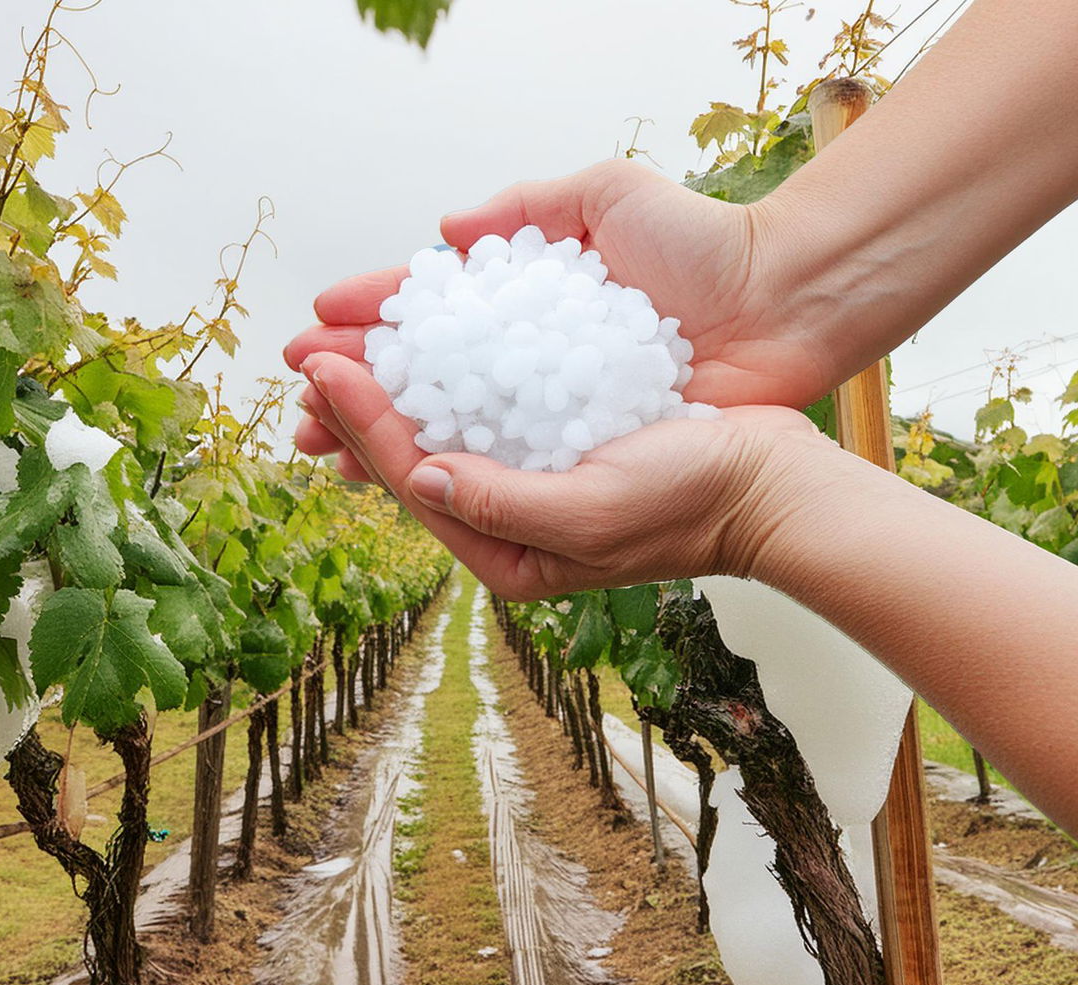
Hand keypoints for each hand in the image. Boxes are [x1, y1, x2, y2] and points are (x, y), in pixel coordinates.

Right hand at [284, 159, 840, 458]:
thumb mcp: (608, 197)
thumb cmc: (701, 247)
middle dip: (356, 388)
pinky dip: (450, 469)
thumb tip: (445, 234)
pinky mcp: (585, 453)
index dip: (370, 319)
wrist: (782, 306)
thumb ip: (528, 205)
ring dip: (385, 434)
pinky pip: (504, 465)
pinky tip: (402, 472)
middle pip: (426, 376)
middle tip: (301, 399)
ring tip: (328, 440)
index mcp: (528, 299)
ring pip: (451, 426)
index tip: (316, 330)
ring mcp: (555, 411)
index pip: (430, 312)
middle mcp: (532, 360)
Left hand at [297, 350, 835, 600]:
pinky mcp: (559, 444)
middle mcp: (510, 522)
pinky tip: (426, 339)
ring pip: (441, 428)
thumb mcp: (592, 510)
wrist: (772, 484)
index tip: (320, 363)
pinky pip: (485, 406)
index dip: (361, 417)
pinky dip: (449, 372)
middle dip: (357, 403)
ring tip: (345, 342)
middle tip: (305, 350)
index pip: (413, 475)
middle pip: (413, 455)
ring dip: (393, 384)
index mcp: (508, 552)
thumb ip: (501, 499)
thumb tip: (419, 473)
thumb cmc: (693, 501)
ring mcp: (533, 483)